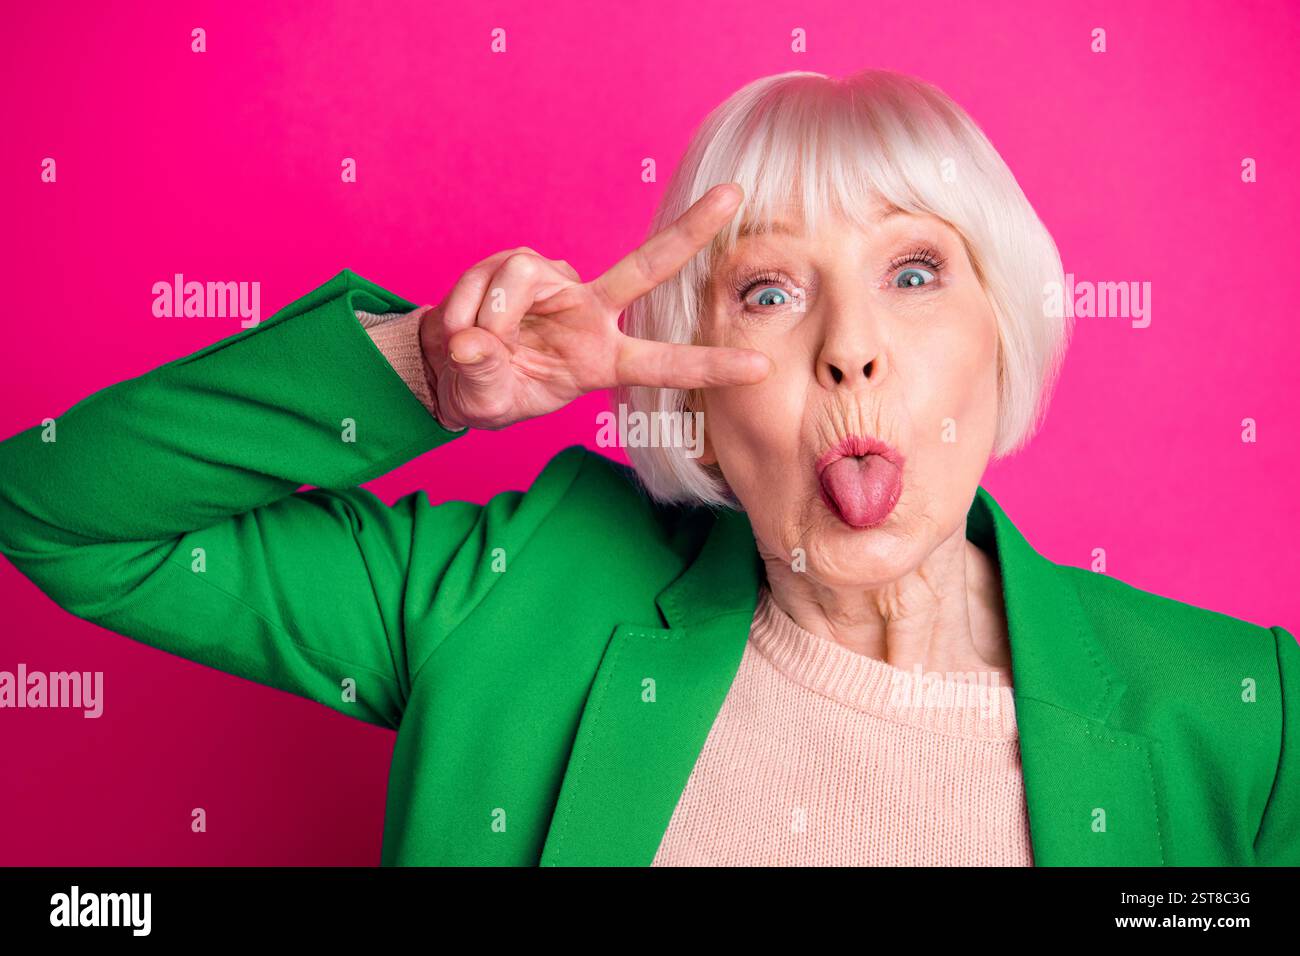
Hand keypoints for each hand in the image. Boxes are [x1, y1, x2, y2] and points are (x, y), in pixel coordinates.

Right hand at [419, 183, 771, 430]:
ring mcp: (556, 283)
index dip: (710, 366)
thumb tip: (473, 345)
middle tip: (735, 194)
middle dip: (691, 230)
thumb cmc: (487, 388)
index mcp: (601, 360)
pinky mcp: (520, 265)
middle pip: (646, 266)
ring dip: (492, 315)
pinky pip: (493, 276)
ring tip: (471, 343)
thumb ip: (483, 376)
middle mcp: (589, 314)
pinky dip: (466, 306)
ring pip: (527, 277)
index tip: (761, 368)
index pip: (663, 363)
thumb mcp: (488, 399)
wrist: (451, 364)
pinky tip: (460, 326)